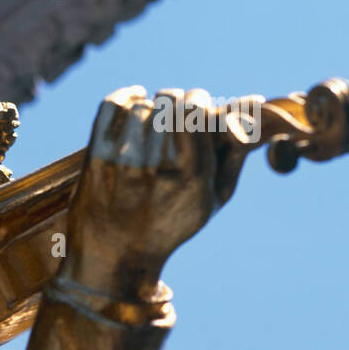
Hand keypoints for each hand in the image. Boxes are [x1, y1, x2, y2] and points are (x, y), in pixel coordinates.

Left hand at [61, 86, 251, 297]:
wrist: (114, 253)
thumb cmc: (171, 222)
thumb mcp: (213, 197)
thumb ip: (234, 150)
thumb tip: (253, 101)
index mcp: (192, 176)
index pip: (196, 110)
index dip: (198, 99)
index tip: (197, 103)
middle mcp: (157, 168)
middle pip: (168, 103)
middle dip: (174, 99)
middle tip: (174, 108)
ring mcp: (122, 164)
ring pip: (141, 106)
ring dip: (150, 105)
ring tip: (152, 116)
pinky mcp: (96, 160)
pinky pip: (111, 107)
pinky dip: (124, 96)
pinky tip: (133, 99)